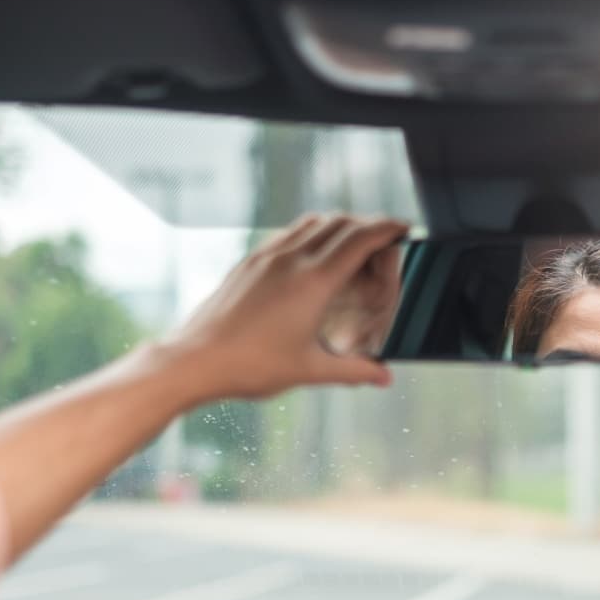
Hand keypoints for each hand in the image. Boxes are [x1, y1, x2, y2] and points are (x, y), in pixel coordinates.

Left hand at [163, 214, 408, 400]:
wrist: (196, 360)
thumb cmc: (250, 366)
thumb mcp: (310, 370)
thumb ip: (353, 370)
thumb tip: (383, 377)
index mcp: (314, 282)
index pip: (360, 239)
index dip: (387, 228)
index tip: (404, 227)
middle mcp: (292, 260)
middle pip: (340, 223)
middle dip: (368, 224)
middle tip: (385, 236)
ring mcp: (267, 256)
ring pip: (312, 222)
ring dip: (339, 224)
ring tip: (353, 239)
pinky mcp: (249, 262)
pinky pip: (288, 233)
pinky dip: (311, 232)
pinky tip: (312, 252)